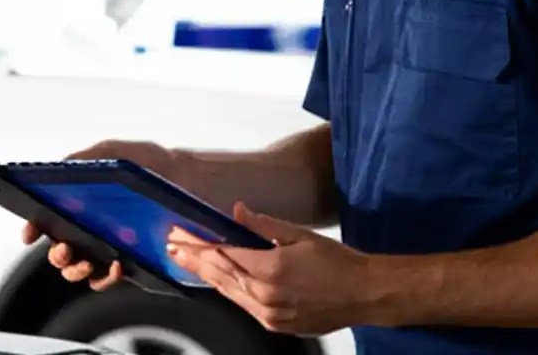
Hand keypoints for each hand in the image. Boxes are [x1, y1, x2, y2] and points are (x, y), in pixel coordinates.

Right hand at [21, 139, 182, 291]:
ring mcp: (110, 246)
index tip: (30, 232)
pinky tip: (116, 264)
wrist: (190, 180)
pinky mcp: (130, 262)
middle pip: (60, 249)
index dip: (35, 227)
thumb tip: (58, 167)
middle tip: (65, 249)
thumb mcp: (115, 153)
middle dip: (56, 254)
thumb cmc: (153, 165)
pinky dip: (105, 277)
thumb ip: (83, 159)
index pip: (50, 218)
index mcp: (83, 202)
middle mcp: (93, 227)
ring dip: (75, 270)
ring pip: (79, 269)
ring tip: (86, 261)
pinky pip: (108, 277)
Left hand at [167, 202, 374, 334]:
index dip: (197, 244)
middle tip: (173, 246)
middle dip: (193, 259)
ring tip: (187, 262)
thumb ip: (265, 226)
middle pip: (219, 275)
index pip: (222, 254)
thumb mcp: (301, 235)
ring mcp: (269, 314)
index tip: (180, 235)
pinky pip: (244, 306)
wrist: (363, 294)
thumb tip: (238, 212)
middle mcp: (265, 295)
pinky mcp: (275, 324)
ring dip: (206, 276)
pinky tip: (219, 281)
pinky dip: (228, 291)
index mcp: (270, 269)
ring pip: (229, 292)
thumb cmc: (338, 263)